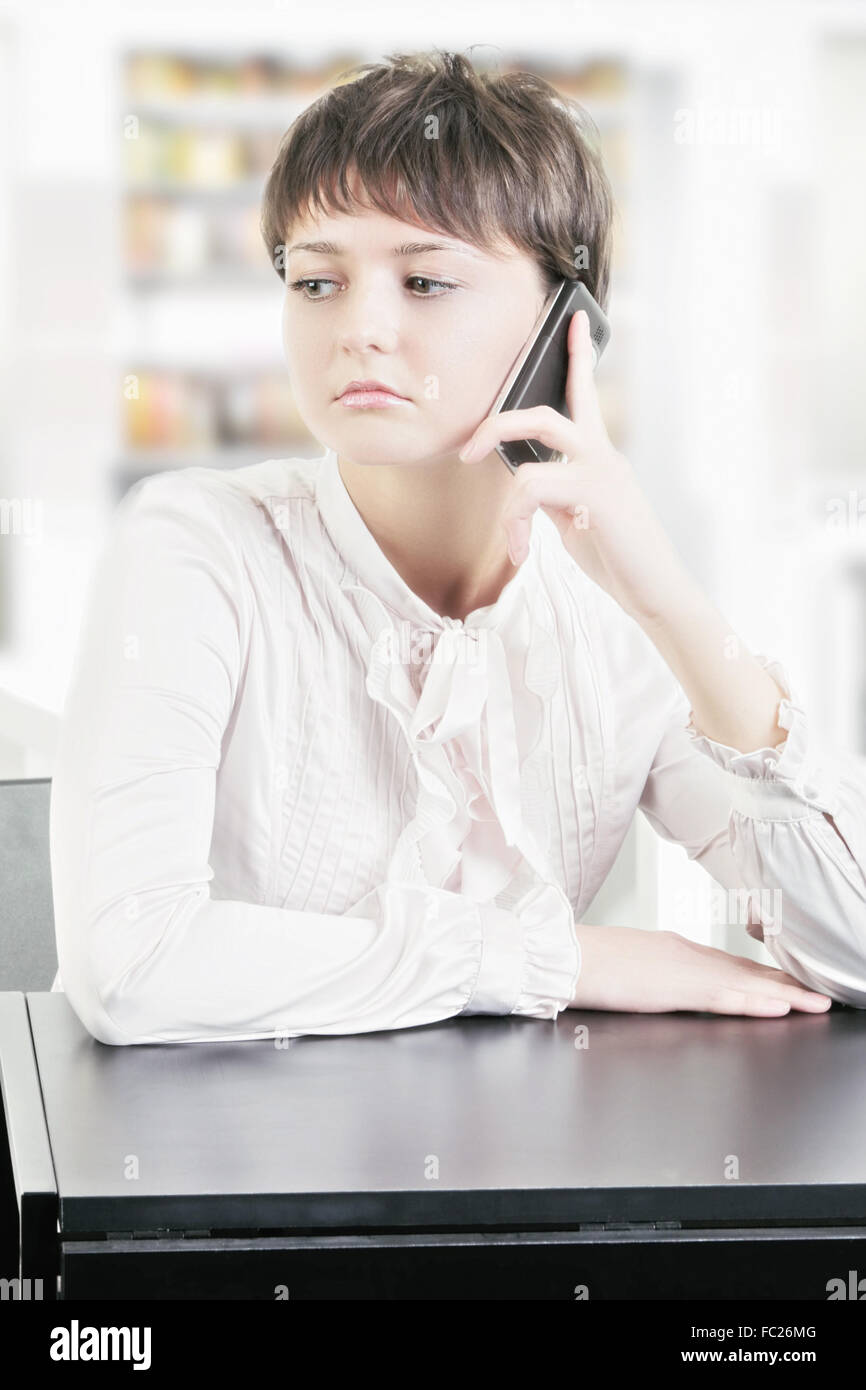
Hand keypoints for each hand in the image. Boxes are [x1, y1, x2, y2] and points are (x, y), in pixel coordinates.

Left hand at [459, 309, 690, 626]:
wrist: (655, 591)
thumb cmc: (619, 558)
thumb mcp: (579, 519)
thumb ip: (556, 494)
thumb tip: (526, 485)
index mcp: (600, 457)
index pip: (586, 394)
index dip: (579, 354)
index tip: (573, 318)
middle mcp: (603, 455)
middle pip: (544, 412)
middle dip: (497, 424)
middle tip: (467, 452)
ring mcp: (602, 472)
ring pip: (535, 449)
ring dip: (508, 501)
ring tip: (512, 539)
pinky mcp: (596, 494)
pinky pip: (532, 489)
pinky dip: (516, 524)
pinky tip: (523, 552)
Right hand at [568, 923, 833, 1015]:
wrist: (564, 955)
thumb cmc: (586, 963)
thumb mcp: (628, 966)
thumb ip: (652, 973)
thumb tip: (662, 983)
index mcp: (675, 950)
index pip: (730, 965)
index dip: (764, 974)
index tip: (790, 980)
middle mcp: (687, 955)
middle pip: (747, 971)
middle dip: (785, 982)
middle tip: (819, 992)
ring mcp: (685, 970)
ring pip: (746, 984)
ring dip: (785, 994)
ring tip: (817, 1003)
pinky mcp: (676, 988)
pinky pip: (725, 998)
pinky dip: (755, 1001)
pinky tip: (779, 1007)